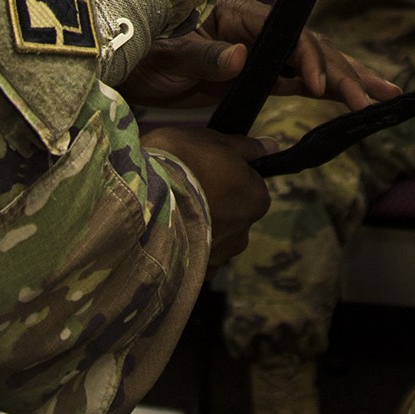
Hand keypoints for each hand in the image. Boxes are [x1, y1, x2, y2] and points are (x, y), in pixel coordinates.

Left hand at [119, 0, 398, 109]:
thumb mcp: (166, 53)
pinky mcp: (251, 73)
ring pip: (309, 63)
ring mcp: (255, 51)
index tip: (317, 86)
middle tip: (378, 95)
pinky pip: (294, 80)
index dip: (305, 57)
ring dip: (345, 79)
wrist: (116, 62)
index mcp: (235, 14)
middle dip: (344, 71)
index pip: (284, 34)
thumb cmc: (138, 50)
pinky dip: (323, 89)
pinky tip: (347, 99)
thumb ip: (203, 55)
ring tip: (383, 95)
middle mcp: (252, 29)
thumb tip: (238, 58)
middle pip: (308, 46)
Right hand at [144, 125, 275, 261]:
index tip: (204, 170)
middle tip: (185, 189)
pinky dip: (186, 250)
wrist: (140, 196)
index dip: (226, 175)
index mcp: (255, 198)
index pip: (249, 185)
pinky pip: (195, 260)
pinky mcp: (194, 272)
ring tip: (171, 213)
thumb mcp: (214, 141)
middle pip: (233, 215)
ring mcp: (219, 256)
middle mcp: (244, 232)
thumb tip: (274, 145)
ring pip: (214, 240)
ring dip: (199, 229)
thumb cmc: (181, 160)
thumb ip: (246, 148)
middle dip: (214, 206)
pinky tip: (167, 237)